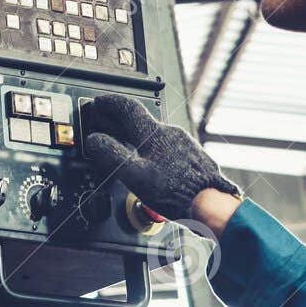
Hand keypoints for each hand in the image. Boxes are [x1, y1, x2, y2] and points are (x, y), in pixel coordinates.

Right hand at [80, 94, 239, 220]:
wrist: (211, 204)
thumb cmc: (175, 191)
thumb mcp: (133, 174)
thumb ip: (111, 154)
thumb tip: (94, 140)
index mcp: (154, 133)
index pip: (127, 107)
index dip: (109, 103)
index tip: (98, 103)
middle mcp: (171, 133)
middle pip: (141, 120)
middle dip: (120, 121)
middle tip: (105, 124)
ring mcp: (184, 144)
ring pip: (155, 134)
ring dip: (137, 136)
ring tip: (125, 146)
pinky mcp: (193, 156)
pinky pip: (168, 146)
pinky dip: (153, 148)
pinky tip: (151, 162)